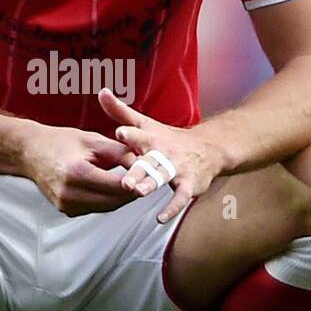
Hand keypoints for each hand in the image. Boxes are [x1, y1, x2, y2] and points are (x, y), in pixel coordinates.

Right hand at [19, 122, 138, 216]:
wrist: (30, 152)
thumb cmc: (61, 141)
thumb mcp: (92, 140)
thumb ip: (120, 153)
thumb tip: (146, 163)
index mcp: (76, 173)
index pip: (116, 185)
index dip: (136, 182)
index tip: (151, 176)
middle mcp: (70, 194)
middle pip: (114, 200)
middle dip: (132, 191)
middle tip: (148, 181)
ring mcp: (67, 206)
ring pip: (107, 207)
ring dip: (122, 197)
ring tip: (135, 183)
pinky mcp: (67, 211)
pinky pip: (96, 208)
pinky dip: (108, 200)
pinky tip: (115, 188)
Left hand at [98, 88, 222, 223]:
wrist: (208, 148)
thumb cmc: (168, 138)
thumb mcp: (145, 124)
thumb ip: (121, 112)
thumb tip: (101, 92)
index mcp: (151, 138)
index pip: (139, 136)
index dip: (130, 135)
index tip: (119, 134)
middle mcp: (164, 153)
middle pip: (149, 161)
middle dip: (138, 169)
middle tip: (125, 178)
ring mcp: (177, 169)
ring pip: (162, 178)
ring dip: (151, 184)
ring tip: (139, 193)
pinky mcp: (189, 185)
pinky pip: (180, 198)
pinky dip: (171, 208)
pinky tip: (160, 218)